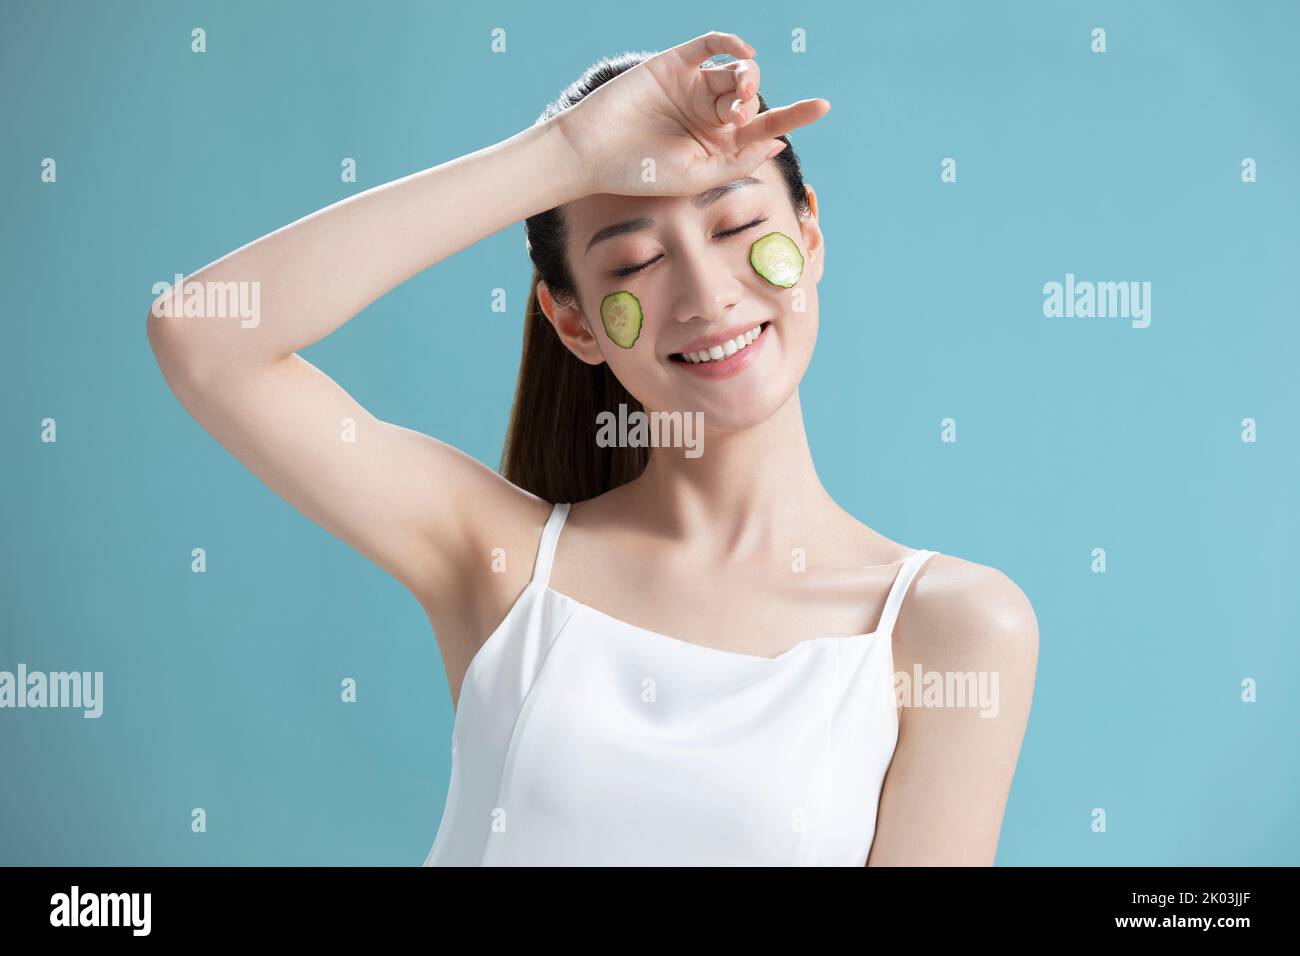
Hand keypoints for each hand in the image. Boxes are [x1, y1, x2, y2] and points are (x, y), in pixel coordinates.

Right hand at [555, 31, 830, 197]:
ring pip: (735, 69)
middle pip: (751, 95)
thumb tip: (777, 142)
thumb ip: (738, 161)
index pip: (765, 125)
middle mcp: (708, 114)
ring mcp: (692, 86)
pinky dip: (729, 42)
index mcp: (718, 144)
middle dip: (753, 100)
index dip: (794, 115)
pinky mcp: (674, 64)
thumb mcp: (696, 177)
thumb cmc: (639, 173)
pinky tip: (742, 53)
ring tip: (730, 100)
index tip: (823, 106)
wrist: (591, 152)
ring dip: (744, 78)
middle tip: (737, 115)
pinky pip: (710, 44)